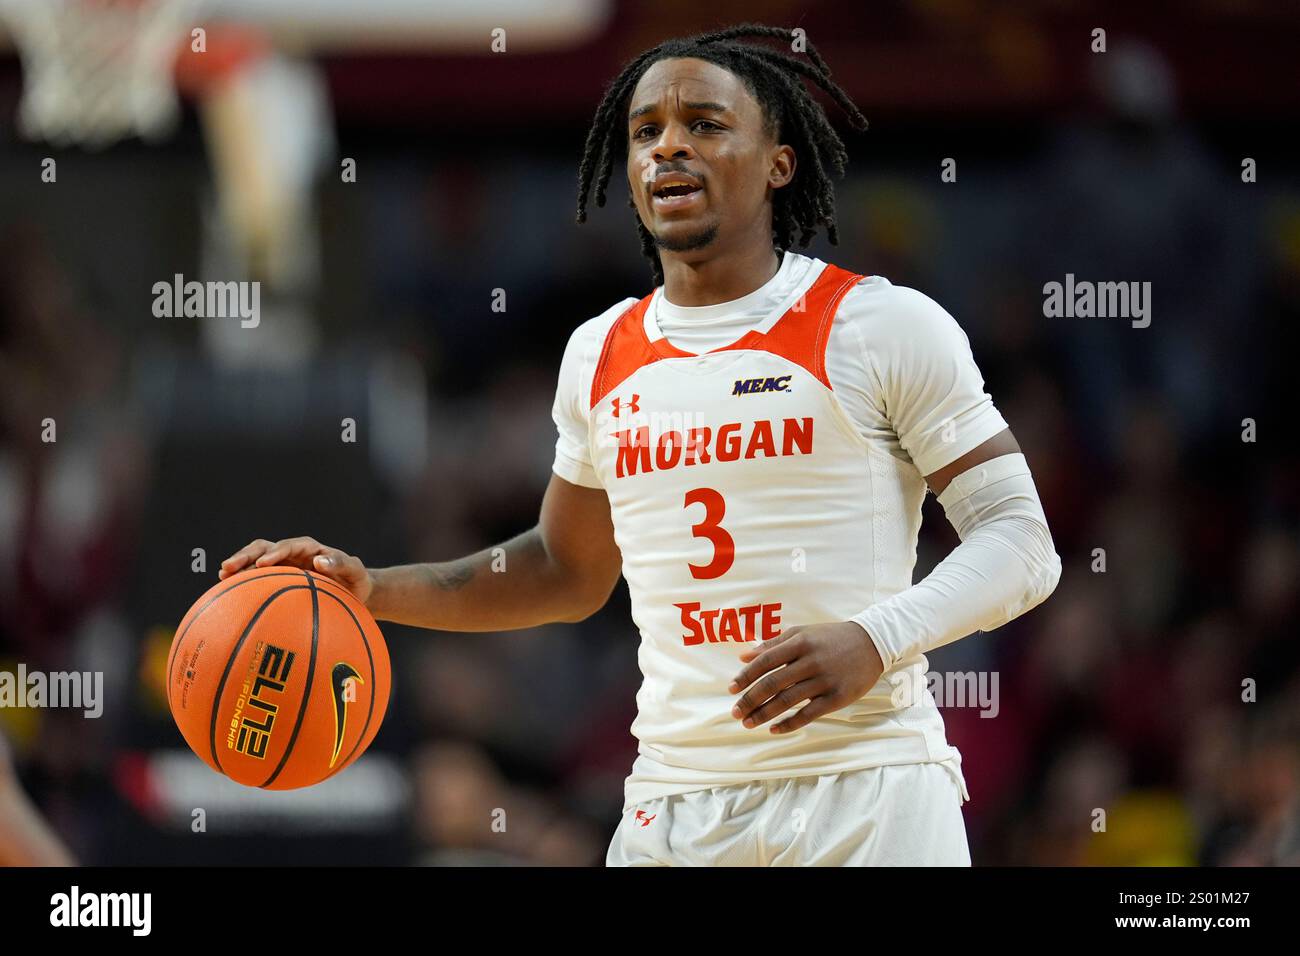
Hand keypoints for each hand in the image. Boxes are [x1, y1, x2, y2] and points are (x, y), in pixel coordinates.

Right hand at [219, 536, 374, 605]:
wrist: (353, 590)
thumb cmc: (355, 580)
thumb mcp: (355, 571)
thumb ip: (343, 564)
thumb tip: (320, 561)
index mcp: (309, 549)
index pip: (288, 546)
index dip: (275, 553)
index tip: (263, 564)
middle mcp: (292, 554)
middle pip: (263, 548)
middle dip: (245, 556)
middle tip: (228, 568)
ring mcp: (282, 566)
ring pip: (255, 561)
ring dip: (239, 567)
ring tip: (222, 577)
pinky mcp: (276, 580)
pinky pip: (257, 579)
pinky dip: (243, 583)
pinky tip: (229, 595)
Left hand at [728, 621, 884, 733]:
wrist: (872, 643)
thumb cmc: (831, 638)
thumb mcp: (802, 633)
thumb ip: (772, 644)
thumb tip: (743, 656)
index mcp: (800, 643)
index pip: (765, 661)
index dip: (746, 676)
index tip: (731, 689)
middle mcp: (810, 661)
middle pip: (773, 683)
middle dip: (750, 699)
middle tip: (735, 712)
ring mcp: (824, 680)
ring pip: (788, 701)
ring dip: (764, 714)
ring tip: (748, 723)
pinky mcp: (837, 697)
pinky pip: (809, 714)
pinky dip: (789, 723)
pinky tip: (774, 729)